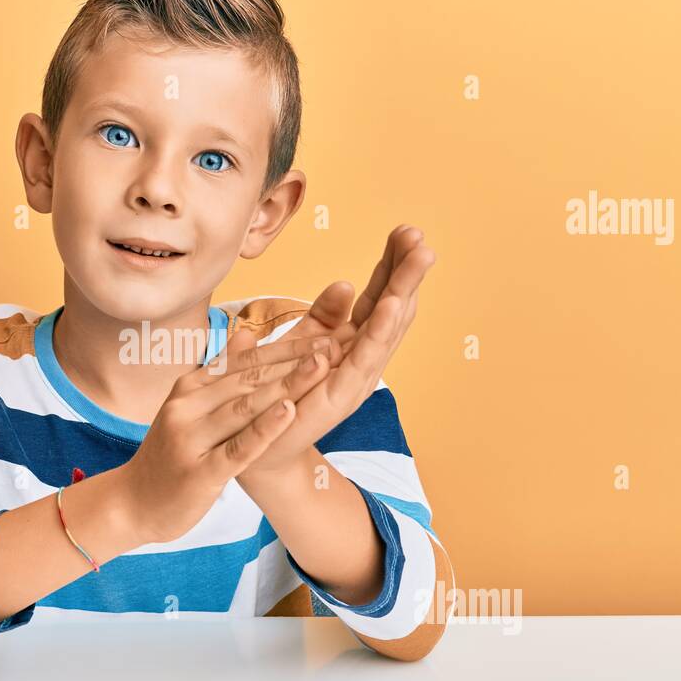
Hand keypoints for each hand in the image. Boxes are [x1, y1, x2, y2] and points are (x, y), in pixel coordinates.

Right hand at [116, 324, 336, 542]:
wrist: (132, 503)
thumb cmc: (168, 456)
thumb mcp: (190, 409)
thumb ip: (220, 373)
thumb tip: (249, 333)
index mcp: (188, 388)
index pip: (243, 363)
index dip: (284, 349)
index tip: (321, 337)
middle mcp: (187, 407)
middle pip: (248, 379)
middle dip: (293, 362)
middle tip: (333, 345)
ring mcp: (191, 439)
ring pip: (245, 407)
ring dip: (287, 385)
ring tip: (321, 366)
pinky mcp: (199, 472)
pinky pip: (238, 446)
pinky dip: (265, 428)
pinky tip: (290, 412)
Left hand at [237, 225, 436, 481]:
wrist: (258, 450)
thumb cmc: (276, 396)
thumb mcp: (298, 346)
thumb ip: (322, 317)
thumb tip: (344, 283)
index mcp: (351, 342)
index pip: (377, 295)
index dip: (391, 264)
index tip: (405, 230)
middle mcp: (362, 359)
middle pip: (391, 307)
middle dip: (407, 272)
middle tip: (422, 237)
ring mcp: (356, 377)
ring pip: (386, 328)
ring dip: (402, 292)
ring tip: (418, 259)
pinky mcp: (341, 394)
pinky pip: (364, 356)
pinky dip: (379, 329)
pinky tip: (391, 303)